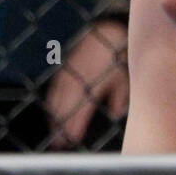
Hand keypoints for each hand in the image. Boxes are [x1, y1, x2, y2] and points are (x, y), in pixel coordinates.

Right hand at [46, 20, 128, 148]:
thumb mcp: (124, 77)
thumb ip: (120, 97)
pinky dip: (51, 104)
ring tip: (54, 135)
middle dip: (61, 125)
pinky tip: (52, 115)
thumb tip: (116, 113)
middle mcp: (76, 77)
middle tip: (59, 143)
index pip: (80, 107)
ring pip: (56, 98)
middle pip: (64, 105)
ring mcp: (67, 72)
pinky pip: (53, 90)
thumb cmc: (118, 58)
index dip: (75, 124)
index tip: (72, 138)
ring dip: (54, 117)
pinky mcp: (62, 69)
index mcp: (93, 80)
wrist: (107, 31)